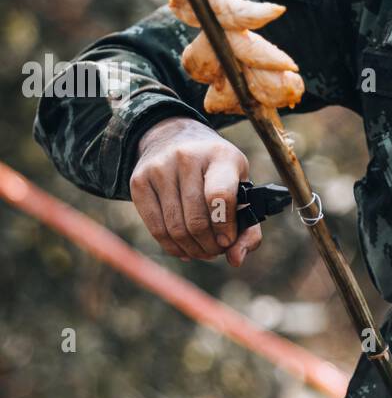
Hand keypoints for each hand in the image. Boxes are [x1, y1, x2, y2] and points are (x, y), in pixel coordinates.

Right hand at [129, 116, 261, 265]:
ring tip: (202, 251)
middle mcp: (187, 157)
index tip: (228, 241)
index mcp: (220, 156)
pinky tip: (183, 249)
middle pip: (196, 220)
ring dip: (192, 250)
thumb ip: (247, 226)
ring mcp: (159, 168)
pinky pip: (155, 228)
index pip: (220, 197)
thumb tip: (236, 260)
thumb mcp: (240, 186)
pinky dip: (172, 247)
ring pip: (175, 228)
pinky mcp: (138, 181)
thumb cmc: (215, 170)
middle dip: (209, 246)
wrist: (174, 137)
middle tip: (216, 251)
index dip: (225, 227)